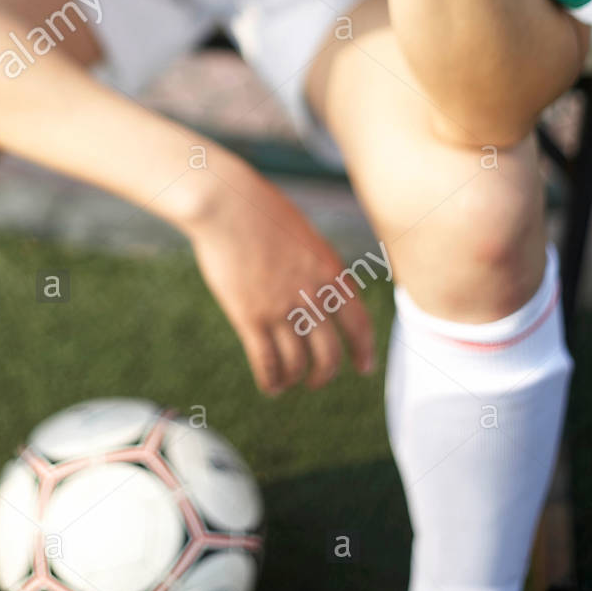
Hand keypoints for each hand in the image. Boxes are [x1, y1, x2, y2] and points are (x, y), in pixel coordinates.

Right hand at [187, 166, 375, 394]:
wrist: (228, 205)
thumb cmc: (262, 212)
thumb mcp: (305, 236)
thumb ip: (316, 268)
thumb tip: (319, 293)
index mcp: (330, 273)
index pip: (359, 324)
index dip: (363, 350)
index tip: (363, 367)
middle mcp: (312, 295)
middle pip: (330, 354)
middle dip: (325, 374)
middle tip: (318, 380)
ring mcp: (281, 308)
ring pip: (298, 364)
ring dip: (296, 379)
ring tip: (289, 383)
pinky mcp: (250, 316)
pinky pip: (267, 362)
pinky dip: (271, 380)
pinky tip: (271, 385)